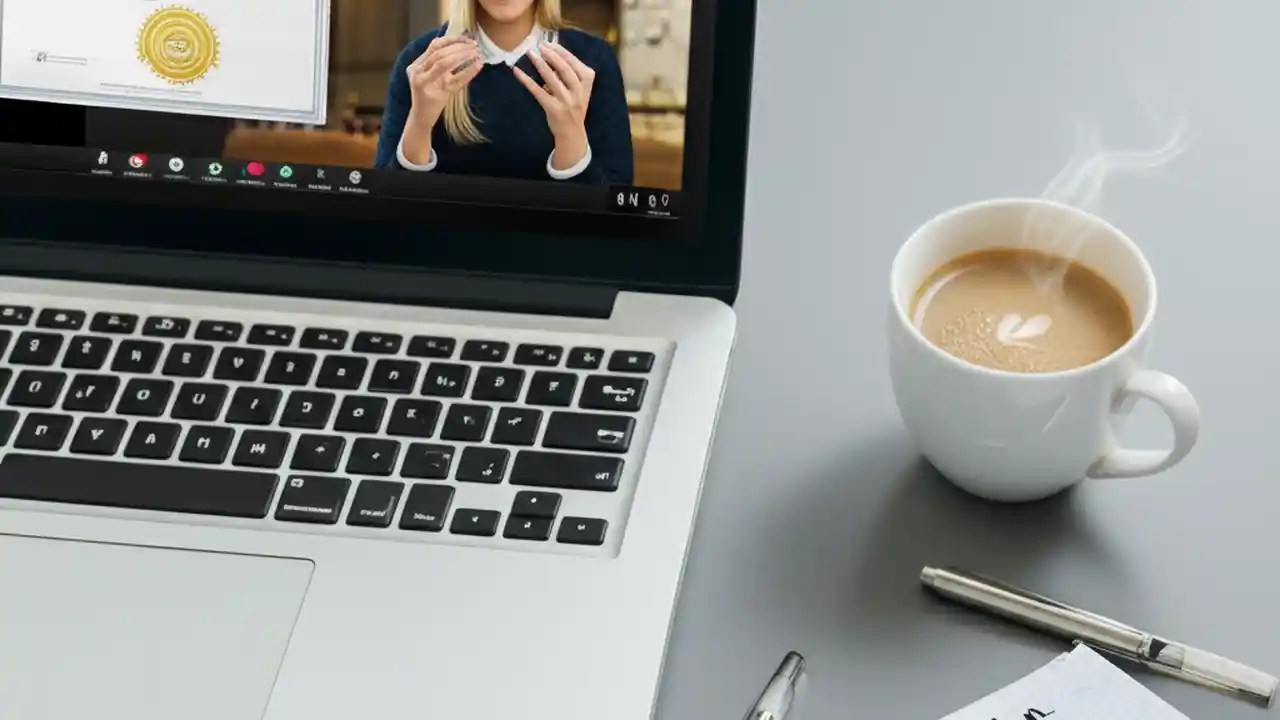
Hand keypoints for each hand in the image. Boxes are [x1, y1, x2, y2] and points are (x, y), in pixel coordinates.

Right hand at [405, 35, 483, 126]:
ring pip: (444, 64)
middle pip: (439, 53)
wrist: (422, 118)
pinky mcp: (438, 95)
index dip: (452, 39)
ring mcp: (427, 84)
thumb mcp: (429, 77)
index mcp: (416, 66)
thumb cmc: (429, 96)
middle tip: (475, 46)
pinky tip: (478, 65)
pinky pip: (456, 80)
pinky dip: (469, 71)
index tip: (467, 39)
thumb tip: (463, 45)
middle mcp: (418, 73)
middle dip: (459, 47)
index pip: (434, 46)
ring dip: (463, 56)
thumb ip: (438, 63)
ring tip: (477, 53)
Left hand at [514, 43, 595, 169]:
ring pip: (551, 78)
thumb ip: (570, 74)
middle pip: (564, 68)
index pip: (574, 63)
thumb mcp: (579, 90)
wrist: (572, 133)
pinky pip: (537, 91)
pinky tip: (517, 72)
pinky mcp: (553, 109)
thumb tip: (551, 57)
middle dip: (551, 55)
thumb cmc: (574, 107)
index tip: (550, 44)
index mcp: (587, 83)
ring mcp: (566, 101)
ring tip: (531, 54)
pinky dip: (526, 80)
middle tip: (540, 46)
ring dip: (540, 64)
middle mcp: (578, 92)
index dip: (561, 52)